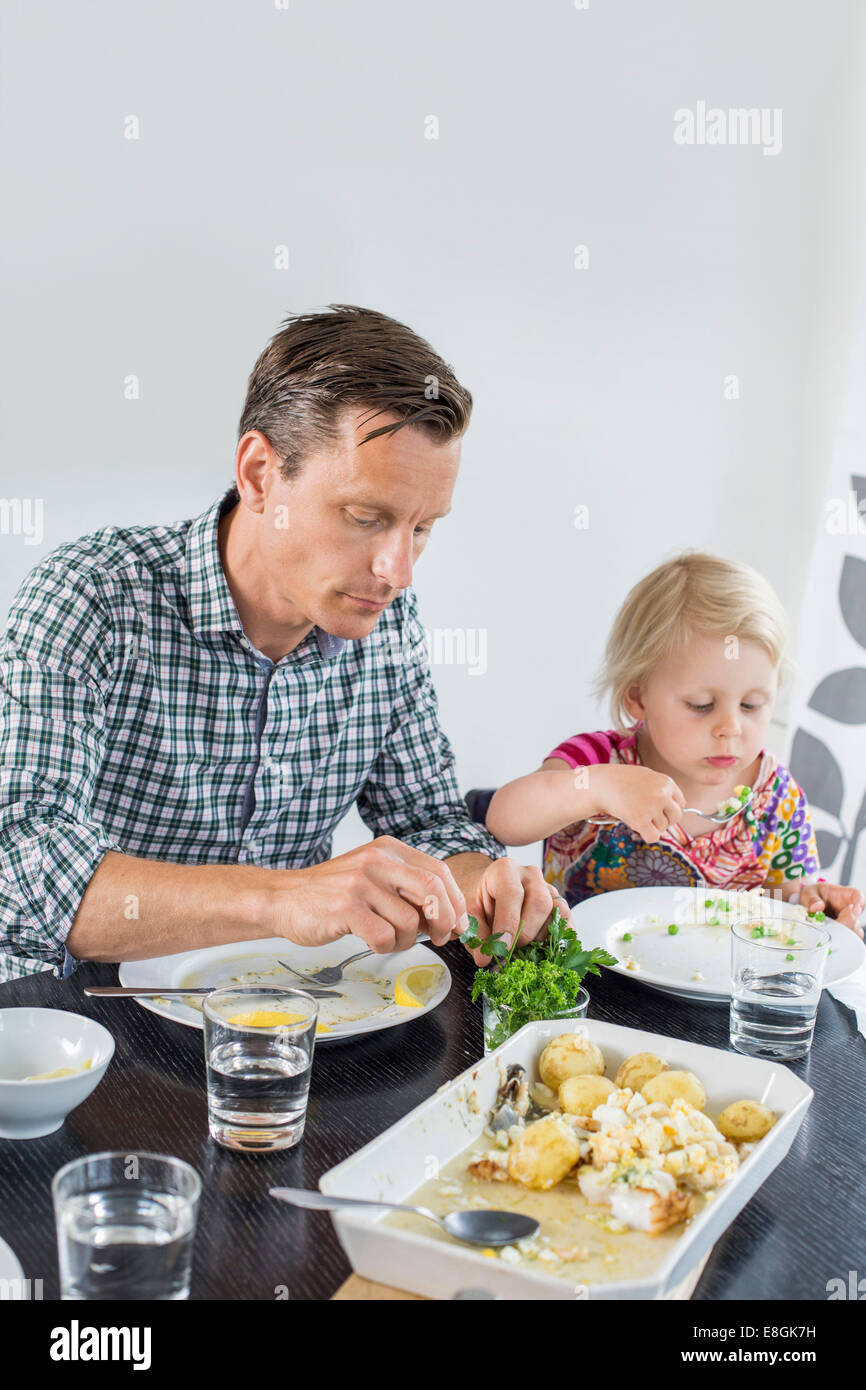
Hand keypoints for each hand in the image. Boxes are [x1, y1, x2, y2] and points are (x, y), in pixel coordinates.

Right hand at [266, 836, 466, 950]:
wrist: (284, 898)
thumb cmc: (332, 893)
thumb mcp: (373, 877)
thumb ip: (407, 889)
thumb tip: (447, 916)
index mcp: (388, 850)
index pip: (438, 872)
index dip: (455, 901)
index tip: (458, 923)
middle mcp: (377, 861)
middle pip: (432, 891)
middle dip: (445, 921)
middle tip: (441, 938)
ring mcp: (361, 883)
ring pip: (410, 921)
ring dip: (406, 941)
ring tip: (389, 938)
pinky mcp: (346, 908)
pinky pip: (385, 937)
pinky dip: (385, 947)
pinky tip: (372, 941)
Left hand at [463, 859, 570, 965]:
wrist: (491, 891)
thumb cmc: (481, 901)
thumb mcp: (471, 912)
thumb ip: (476, 933)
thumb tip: (484, 958)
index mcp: (505, 870)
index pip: (512, 893)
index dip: (508, 923)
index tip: (503, 947)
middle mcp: (531, 875)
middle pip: (540, 903)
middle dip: (526, 933)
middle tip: (512, 950)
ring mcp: (549, 888)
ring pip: (559, 913)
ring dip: (543, 938)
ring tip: (527, 951)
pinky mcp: (561, 903)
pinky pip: (569, 922)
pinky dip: (559, 940)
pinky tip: (545, 952)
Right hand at [593, 764, 686, 841]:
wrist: (601, 784)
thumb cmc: (621, 780)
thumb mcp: (646, 777)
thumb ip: (661, 790)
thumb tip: (674, 809)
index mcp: (666, 782)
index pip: (681, 804)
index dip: (671, 811)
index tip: (662, 813)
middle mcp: (662, 794)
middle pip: (676, 817)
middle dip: (665, 821)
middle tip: (650, 818)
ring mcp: (651, 807)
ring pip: (662, 828)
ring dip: (651, 825)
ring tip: (635, 814)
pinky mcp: (640, 820)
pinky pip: (653, 837)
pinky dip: (647, 836)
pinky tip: (637, 827)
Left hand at [793, 880, 864, 938]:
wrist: (807, 903)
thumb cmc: (812, 894)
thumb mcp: (809, 893)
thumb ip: (813, 899)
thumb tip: (817, 906)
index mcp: (844, 895)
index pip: (857, 896)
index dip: (859, 903)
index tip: (855, 910)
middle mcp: (848, 908)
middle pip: (857, 917)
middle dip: (849, 922)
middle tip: (837, 923)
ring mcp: (846, 921)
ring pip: (855, 929)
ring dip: (845, 932)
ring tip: (831, 931)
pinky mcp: (841, 931)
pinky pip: (847, 937)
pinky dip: (840, 939)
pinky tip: (830, 938)